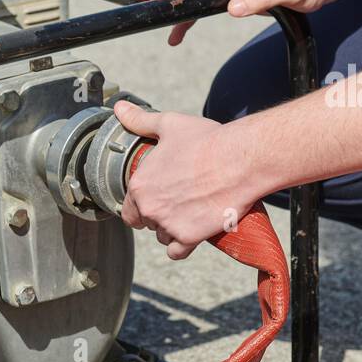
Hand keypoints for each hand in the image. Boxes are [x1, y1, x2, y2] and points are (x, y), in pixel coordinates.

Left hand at [114, 102, 258, 259]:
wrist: (241, 160)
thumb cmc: (207, 141)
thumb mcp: (169, 125)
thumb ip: (140, 120)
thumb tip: (120, 108)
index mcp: (139, 185)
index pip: (129, 207)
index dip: (142, 203)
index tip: (159, 196)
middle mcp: (149, 208)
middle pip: (146, 222)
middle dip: (158, 215)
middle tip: (179, 202)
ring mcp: (168, 224)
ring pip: (161, 236)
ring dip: (171, 230)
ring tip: (190, 213)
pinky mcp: (189, 237)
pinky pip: (176, 252)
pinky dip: (182, 246)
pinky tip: (192, 233)